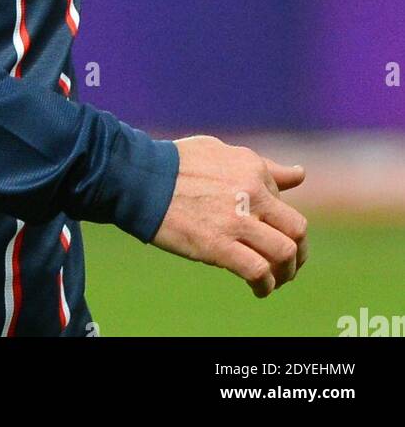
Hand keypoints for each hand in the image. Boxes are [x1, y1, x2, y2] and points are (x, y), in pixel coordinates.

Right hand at [150, 134, 307, 297]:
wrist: (141, 178)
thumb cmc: (177, 163)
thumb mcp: (222, 152)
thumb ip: (263, 167)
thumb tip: (299, 175)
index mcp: (253, 168)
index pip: (285, 203)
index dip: (279, 224)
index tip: (268, 235)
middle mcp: (252, 193)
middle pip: (297, 230)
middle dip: (299, 252)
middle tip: (289, 265)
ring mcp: (237, 221)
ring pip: (284, 253)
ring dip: (286, 272)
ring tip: (275, 280)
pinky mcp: (219, 246)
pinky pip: (258, 272)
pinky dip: (264, 285)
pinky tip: (258, 289)